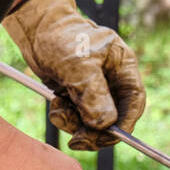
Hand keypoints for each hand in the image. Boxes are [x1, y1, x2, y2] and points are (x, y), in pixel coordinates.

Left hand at [2, 0, 144, 150]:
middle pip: (114, 117)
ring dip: (76, 124)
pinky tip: (56, 103)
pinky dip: (66, 118)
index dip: (126, 122)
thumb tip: (105, 124)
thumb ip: (93, 94)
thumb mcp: (78, 64)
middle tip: (78, 140)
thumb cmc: (60, 37)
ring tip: (59, 110)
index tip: (109, 136)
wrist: (34, 29)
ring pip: (94, 122)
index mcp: (122, 67)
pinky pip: (77, 118)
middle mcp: (112, 80)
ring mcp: (94, 89)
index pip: (134, 101)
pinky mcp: (77, 95)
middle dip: (96, 131)